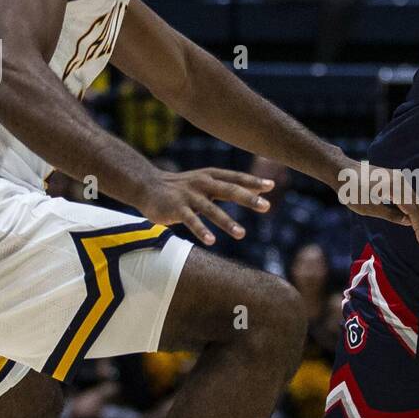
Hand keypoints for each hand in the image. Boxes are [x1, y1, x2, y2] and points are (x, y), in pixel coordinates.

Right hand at [137, 167, 273, 245]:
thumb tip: (260, 191)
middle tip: (267, 207)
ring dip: (227, 222)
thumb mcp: (206, 182)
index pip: (235, 178)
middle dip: (248, 198)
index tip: (272, 186)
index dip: (253, 182)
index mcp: (211, 176)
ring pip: (211, 209)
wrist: (147, 186)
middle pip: (229, 190)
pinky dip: (201, 230)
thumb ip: (229, 186)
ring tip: (242, 234)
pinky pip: (191, 221)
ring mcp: (189, 195)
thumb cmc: (182, 187)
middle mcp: (202, 183)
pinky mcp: (176, 208)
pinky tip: (211, 241)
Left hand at [336, 161, 418, 246]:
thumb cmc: (353, 191)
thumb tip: (409, 222)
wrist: (343, 172)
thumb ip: (391, 215)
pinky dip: (415, 210)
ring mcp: (399, 179)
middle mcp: (401, 181)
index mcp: (395, 188)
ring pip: (416, 202)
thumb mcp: (369, 208)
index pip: (413, 211)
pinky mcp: (395, 180)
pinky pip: (409, 197)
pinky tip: (417, 221)